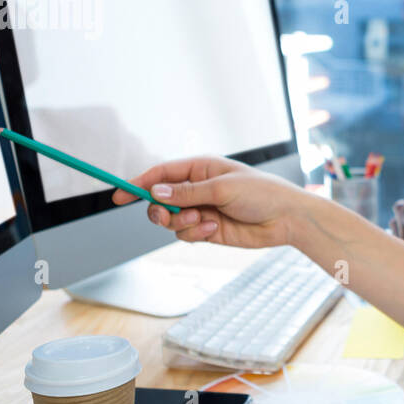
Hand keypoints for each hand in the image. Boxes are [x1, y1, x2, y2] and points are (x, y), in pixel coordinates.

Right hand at [111, 155, 297, 247]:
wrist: (286, 218)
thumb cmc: (262, 193)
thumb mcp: (222, 188)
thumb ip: (187, 193)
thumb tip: (154, 192)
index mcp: (200, 169)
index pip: (161, 174)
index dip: (137, 183)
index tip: (117, 196)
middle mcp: (197, 188)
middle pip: (159, 200)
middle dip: (159, 210)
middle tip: (166, 215)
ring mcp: (201, 210)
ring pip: (170, 220)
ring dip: (180, 223)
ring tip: (202, 221)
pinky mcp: (207, 230)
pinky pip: (185, 235)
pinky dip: (195, 234)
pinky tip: (214, 229)